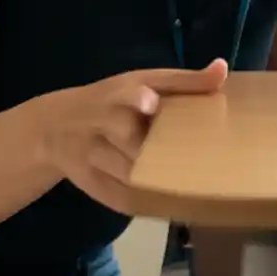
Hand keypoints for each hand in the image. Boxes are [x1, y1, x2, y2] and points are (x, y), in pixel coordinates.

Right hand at [29, 59, 228, 213]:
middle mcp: (101, 119)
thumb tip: (222, 69)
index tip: (150, 104)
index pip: (128, 93)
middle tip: (183, 156)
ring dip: (154, 179)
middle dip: (149, 146)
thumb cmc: (115, 101)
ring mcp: (90, 151)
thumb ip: (184, 81)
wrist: (54, 126)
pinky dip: (144, 203)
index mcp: (120, 92)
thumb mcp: (144, 83)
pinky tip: (170, 206)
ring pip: (126, 170)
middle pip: (125, 135)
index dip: (138, 99)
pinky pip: (118, 196)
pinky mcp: (87, 180)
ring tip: (187, 186)